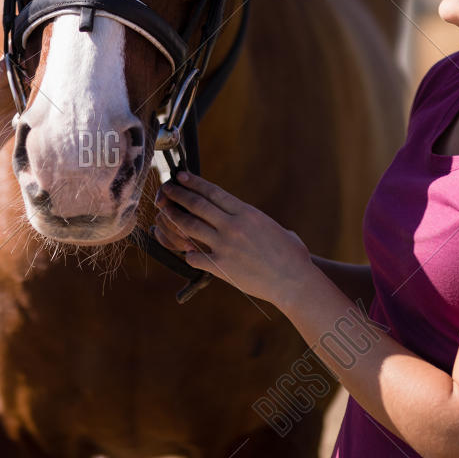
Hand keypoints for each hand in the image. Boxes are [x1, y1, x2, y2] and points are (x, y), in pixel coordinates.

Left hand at [153, 171, 315, 305]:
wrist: (294, 281)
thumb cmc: (292, 255)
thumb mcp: (276, 228)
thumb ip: (257, 221)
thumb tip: (248, 219)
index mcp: (247, 213)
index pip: (214, 192)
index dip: (194, 183)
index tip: (182, 176)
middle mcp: (233, 226)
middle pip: (197, 205)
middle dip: (178, 194)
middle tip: (166, 188)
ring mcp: (225, 246)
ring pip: (190, 226)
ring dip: (174, 217)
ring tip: (164, 211)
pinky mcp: (221, 267)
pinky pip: (194, 256)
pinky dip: (186, 252)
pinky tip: (182, 250)